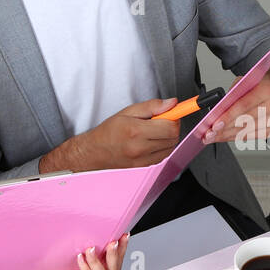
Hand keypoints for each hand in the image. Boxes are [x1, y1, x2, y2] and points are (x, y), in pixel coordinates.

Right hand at [44, 99, 179, 171]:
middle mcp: (140, 148)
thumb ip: (152, 106)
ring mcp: (143, 160)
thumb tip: (172, 103)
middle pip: (173, 137)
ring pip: (171, 146)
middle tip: (161, 120)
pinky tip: (152, 141)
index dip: (175, 117)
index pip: (169, 127)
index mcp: (135, 131)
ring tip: (153, 131)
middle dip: (171, 126)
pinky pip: (164, 155)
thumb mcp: (128, 111)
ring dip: (168, 137)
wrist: (94, 152)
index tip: (175, 112)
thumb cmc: (109, 131)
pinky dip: (163, 146)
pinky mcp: (144, 167)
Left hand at [45, 233, 127, 269]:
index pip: (119, 260)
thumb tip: (101, 232)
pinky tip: (81, 259)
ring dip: (98, 262)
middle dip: (114, 255)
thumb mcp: (84, 257)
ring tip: (91, 249)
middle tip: (112, 243)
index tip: (123, 236)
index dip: (123, 248)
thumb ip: (95, 249)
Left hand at [202, 67, 269, 144]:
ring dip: (227, 136)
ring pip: (247, 132)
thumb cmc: (262, 83)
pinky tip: (226, 137)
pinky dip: (237, 137)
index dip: (228, 117)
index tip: (214, 125)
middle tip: (208, 134)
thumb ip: (233, 93)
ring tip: (213, 137)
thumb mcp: (246, 80)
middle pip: (245, 122)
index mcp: (268, 89)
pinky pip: (251, 137)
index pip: (244, 105)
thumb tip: (218, 110)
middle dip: (224, 129)